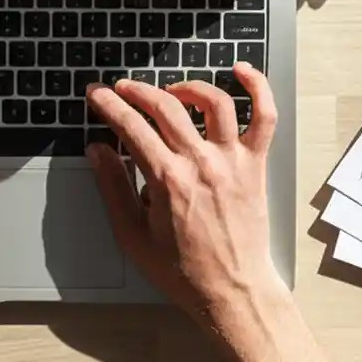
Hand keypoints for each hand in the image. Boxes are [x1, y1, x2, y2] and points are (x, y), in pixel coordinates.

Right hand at [84, 61, 284, 323]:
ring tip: (171, 91)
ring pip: (214, 102)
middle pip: (166, 106)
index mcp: (168, 180)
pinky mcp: (255, 164)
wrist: (232, 290)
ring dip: (188, 87)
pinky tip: (241, 71)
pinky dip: (258, 87)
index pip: (131, 127)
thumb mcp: (132, 234)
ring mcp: (232, 160)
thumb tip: (98, 150)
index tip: (97, 95)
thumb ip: (113, 187)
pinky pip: (264, 116)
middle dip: (137, 91)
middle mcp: (201, 163)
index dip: (109, 105)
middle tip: (122, 89)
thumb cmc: (182, 270)